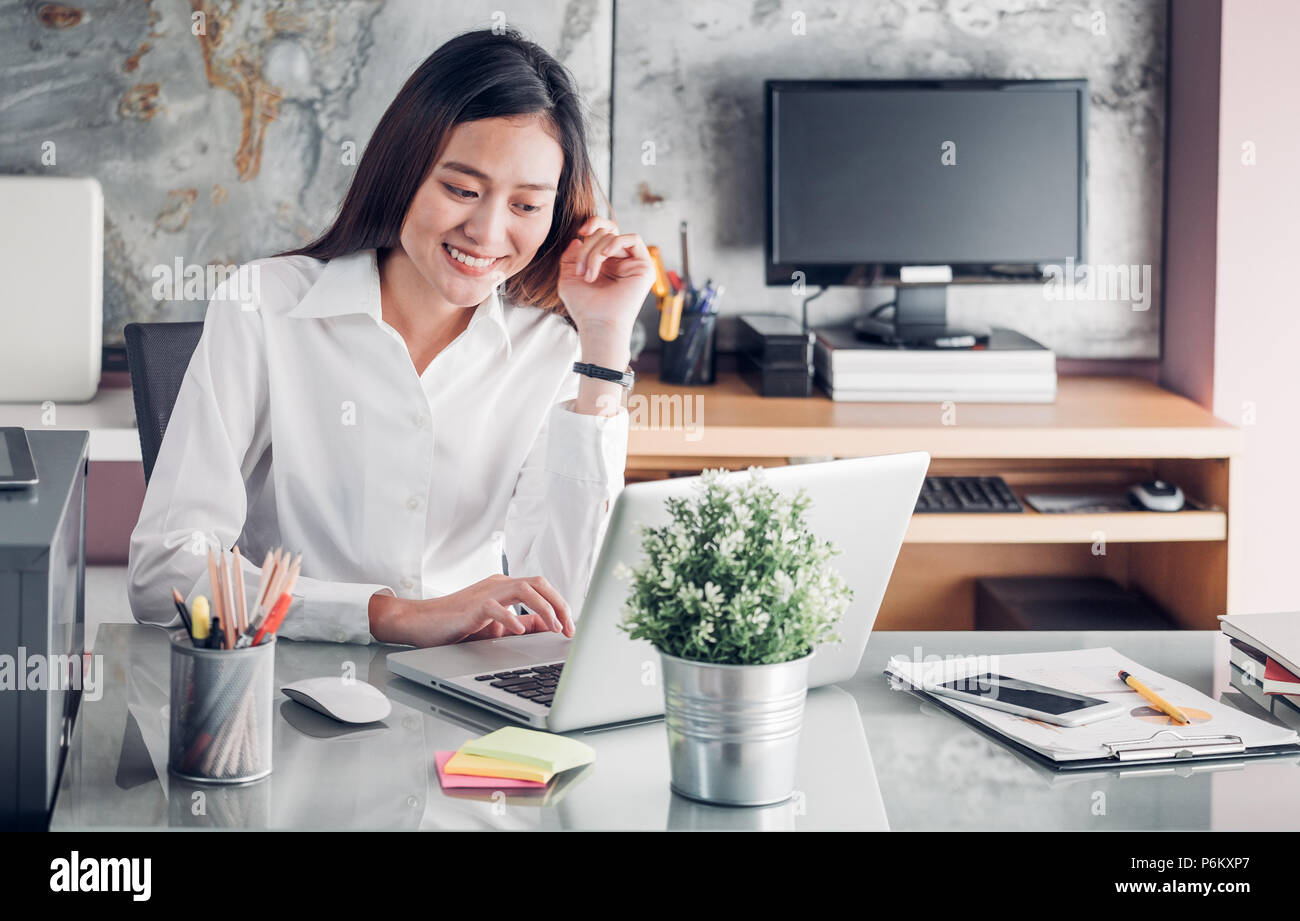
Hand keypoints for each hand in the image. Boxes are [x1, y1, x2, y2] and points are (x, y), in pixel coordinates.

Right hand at [368, 575, 573, 646]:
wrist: (421, 623)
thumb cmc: (457, 625)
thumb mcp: (496, 626)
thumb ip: (521, 623)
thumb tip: (549, 627)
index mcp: (505, 588)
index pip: (542, 587)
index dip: (560, 605)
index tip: (570, 628)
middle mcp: (498, 585)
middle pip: (539, 583)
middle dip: (559, 605)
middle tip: (568, 629)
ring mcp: (485, 593)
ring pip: (524, 589)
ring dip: (544, 609)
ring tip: (554, 628)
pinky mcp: (472, 607)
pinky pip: (496, 607)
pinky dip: (511, 618)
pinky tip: (518, 631)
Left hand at [556, 216, 655, 345]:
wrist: (597, 324)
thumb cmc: (584, 306)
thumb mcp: (568, 276)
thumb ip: (571, 255)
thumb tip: (578, 238)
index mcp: (605, 261)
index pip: (603, 231)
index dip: (592, 224)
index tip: (580, 232)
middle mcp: (620, 261)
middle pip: (605, 232)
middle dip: (587, 247)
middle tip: (580, 270)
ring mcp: (633, 263)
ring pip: (614, 236)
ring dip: (595, 252)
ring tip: (589, 274)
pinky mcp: (644, 267)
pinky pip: (633, 239)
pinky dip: (616, 242)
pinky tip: (606, 255)